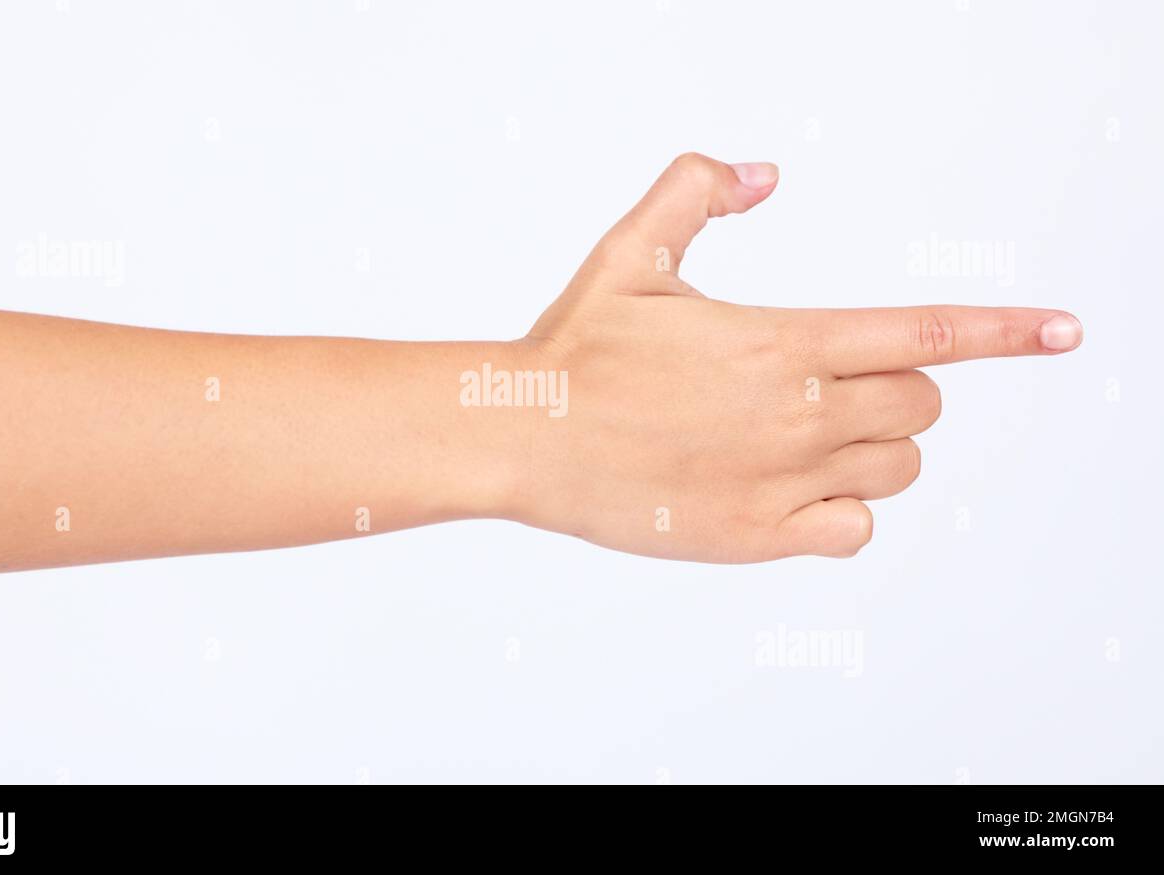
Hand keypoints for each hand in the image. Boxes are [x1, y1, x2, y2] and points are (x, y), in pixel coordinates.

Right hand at [505, 153, 1081, 561]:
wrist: (524, 437)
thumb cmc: (576, 347)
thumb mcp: (632, 250)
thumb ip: (700, 193)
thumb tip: (766, 174)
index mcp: (782, 342)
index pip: (924, 334)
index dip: (1005, 330)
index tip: (1063, 332)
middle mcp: (796, 415)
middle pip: (920, 404)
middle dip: (894, 389)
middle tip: (829, 384)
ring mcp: (780, 482)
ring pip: (896, 470)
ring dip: (872, 449)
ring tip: (804, 436)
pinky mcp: (755, 538)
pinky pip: (852, 533)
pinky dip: (840, 513)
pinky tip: (788, 491)